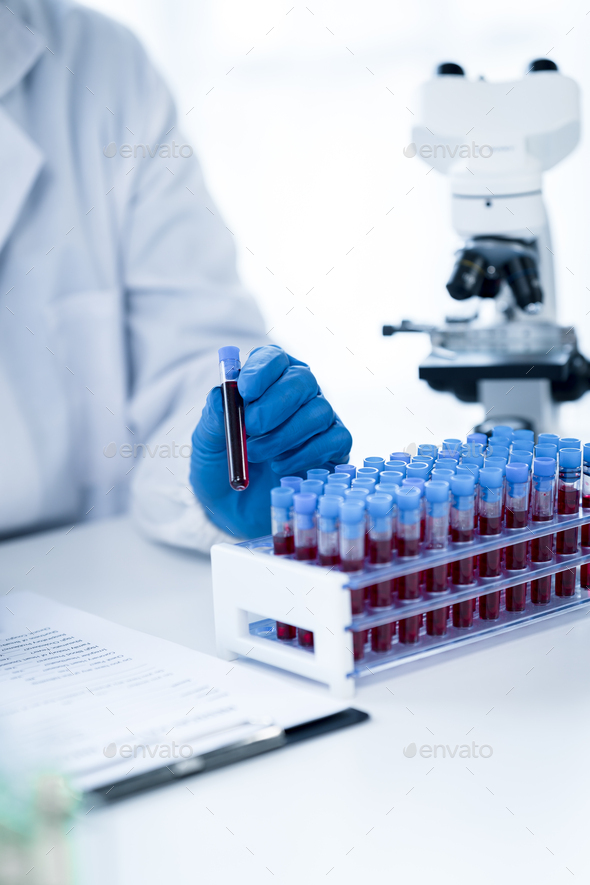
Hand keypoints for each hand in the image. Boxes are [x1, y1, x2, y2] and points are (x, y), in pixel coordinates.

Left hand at [190, 345, 351, 537]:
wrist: (235, 511)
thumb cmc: (220, 469)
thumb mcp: (206, 444)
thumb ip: (214, 418)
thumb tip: (222, 393)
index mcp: (265, 382)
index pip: (273, 358)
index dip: (263, 369)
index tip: (245, 390)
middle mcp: (297, 394)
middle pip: (302, 379)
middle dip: (275, 403)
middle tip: (251, 427)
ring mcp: (319, 420)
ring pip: (318, 410)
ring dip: (285, 434)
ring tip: (256, 455)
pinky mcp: (334, 447)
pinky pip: (334, 439)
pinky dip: (306, 454)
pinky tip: (281, 466)